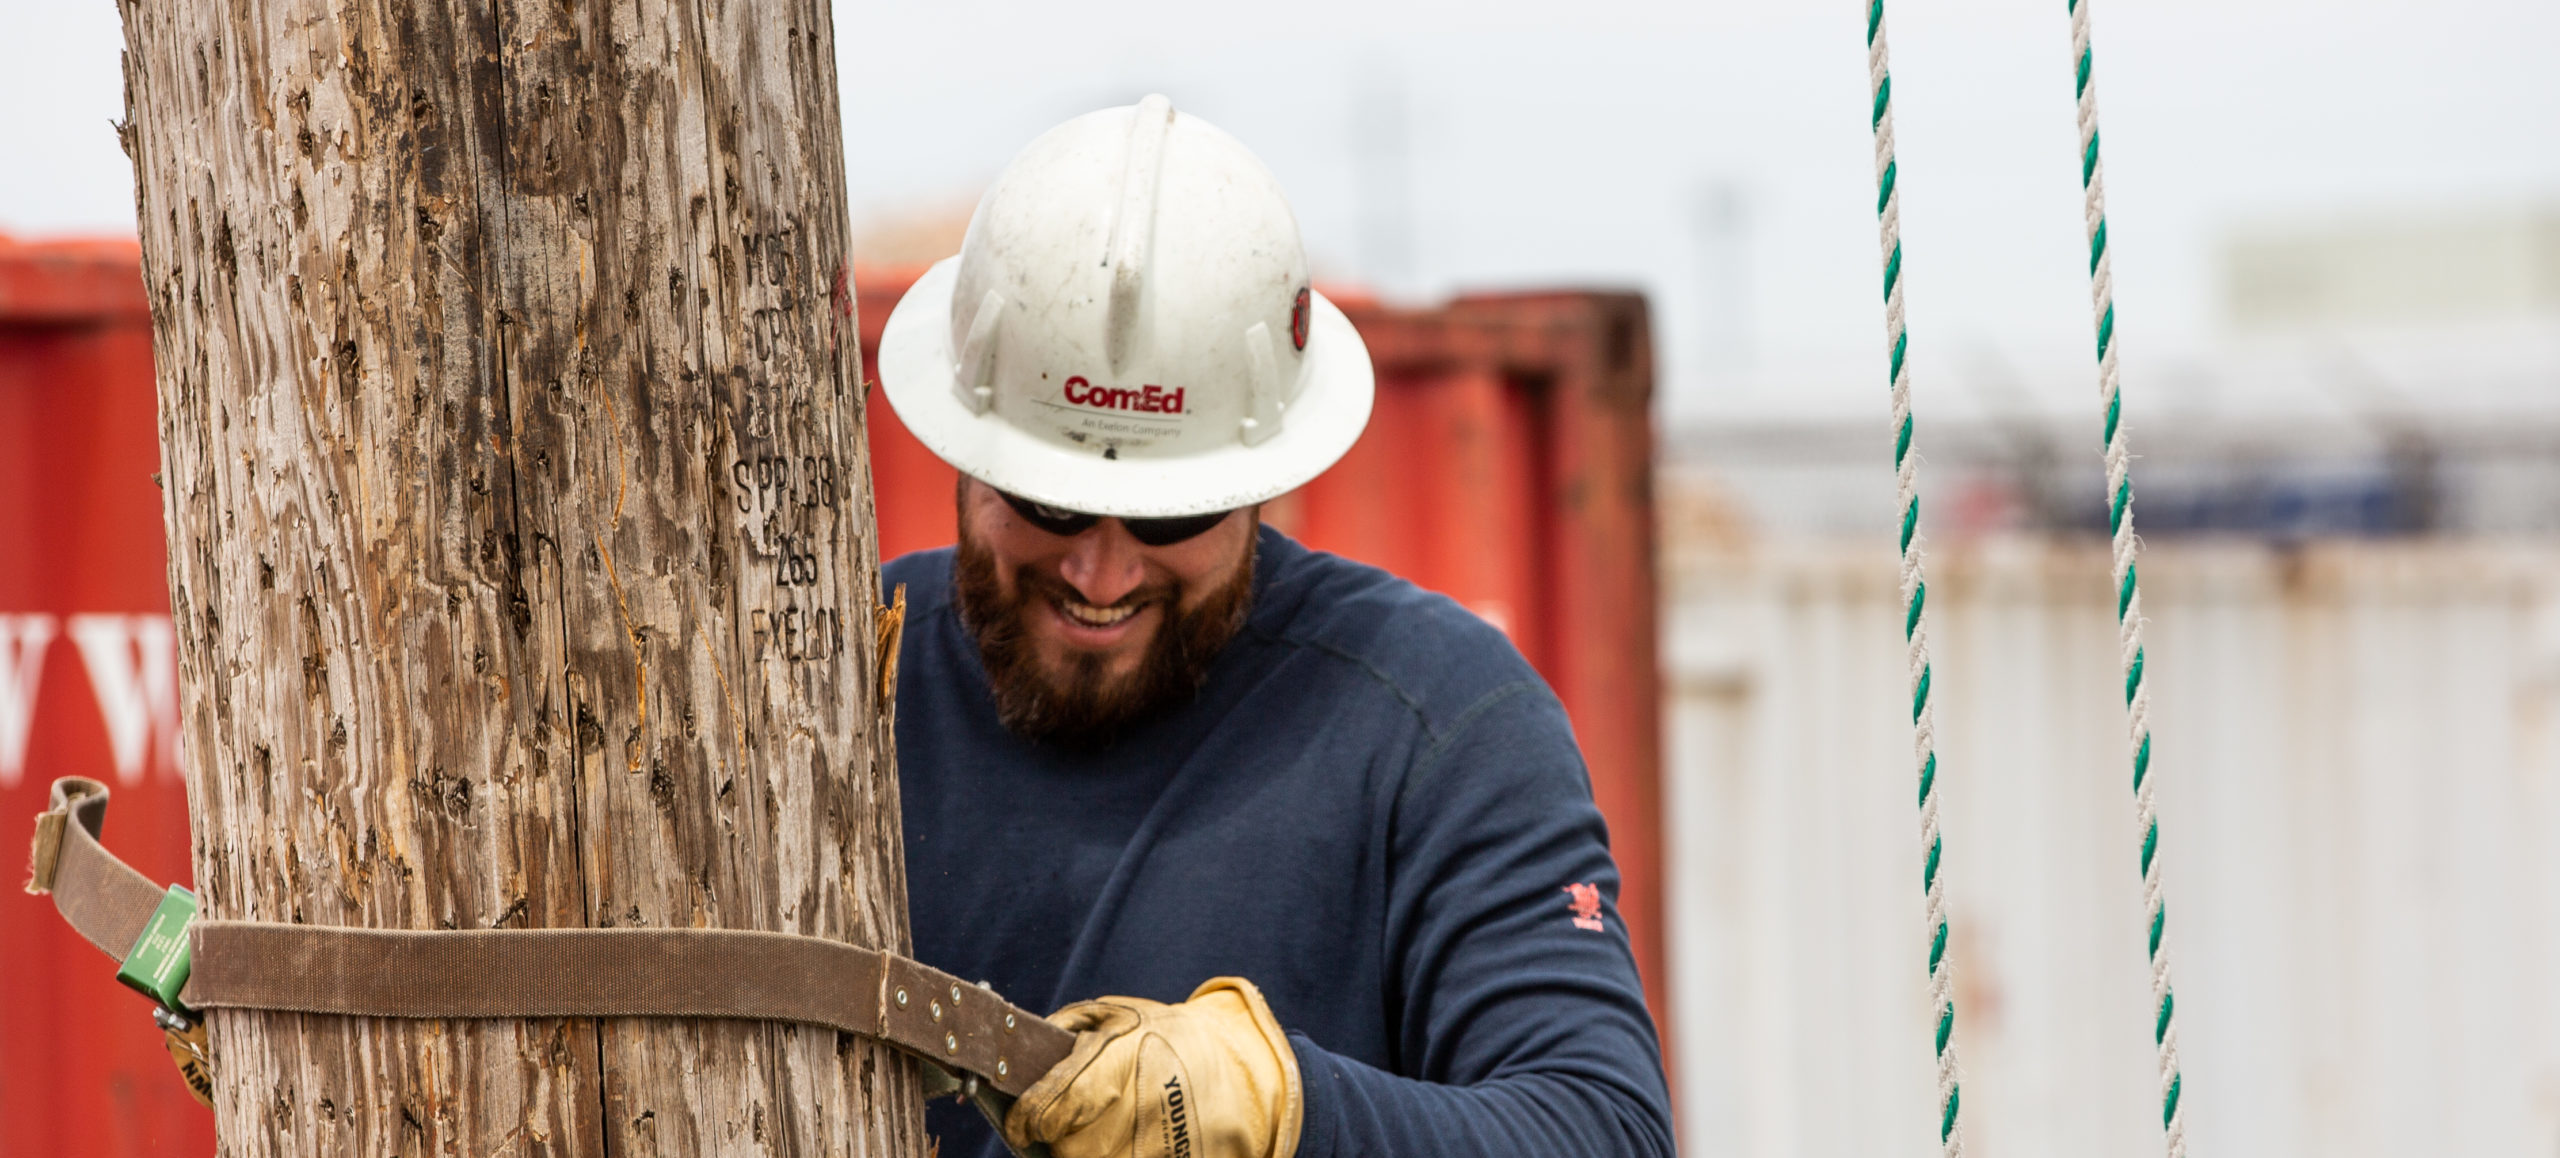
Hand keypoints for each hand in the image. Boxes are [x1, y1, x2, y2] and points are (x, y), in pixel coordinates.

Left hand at [1004, 977, 1302, 1157]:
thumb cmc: (1170, 1038)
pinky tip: (1129, 1139)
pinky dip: (1116, 1154)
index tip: (1022, 1122)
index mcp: (1107, 1071)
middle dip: (1060, 1135)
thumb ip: (1066, 1028)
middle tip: (1074, 1120)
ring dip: (1088, 1150)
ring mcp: (1147, 1149)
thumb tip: (1029, 1049)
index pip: (1041, 1114)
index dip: (1023, 1121)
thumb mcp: (1116, 1014)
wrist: (1238, 1072)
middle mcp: (1124, 1115)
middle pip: (1062, 1148)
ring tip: (1105, 1129)